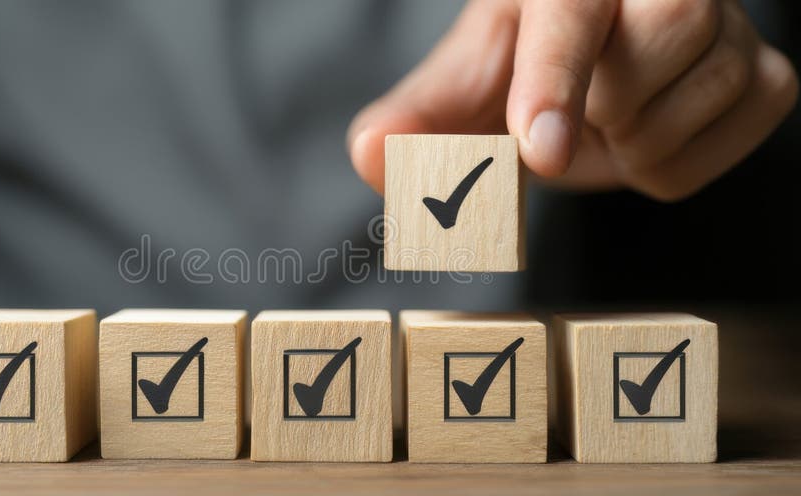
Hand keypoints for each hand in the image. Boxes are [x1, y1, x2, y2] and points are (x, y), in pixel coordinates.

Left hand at [347, 0, 797, 200]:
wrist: (588, 91)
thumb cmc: (520, 79)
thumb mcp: (462, 93)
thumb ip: (415, 121)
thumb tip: (371, 153)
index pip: (573, 8)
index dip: (555, 77)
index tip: (536, 149)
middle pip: (672, 24)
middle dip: (609, 101)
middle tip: (572, 117)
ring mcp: (727, 23)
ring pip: (709, 85)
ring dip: (640, 140)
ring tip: (609, 123)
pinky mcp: (767, 74)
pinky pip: (739, 130)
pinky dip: (679, 164)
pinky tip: (649, 138)